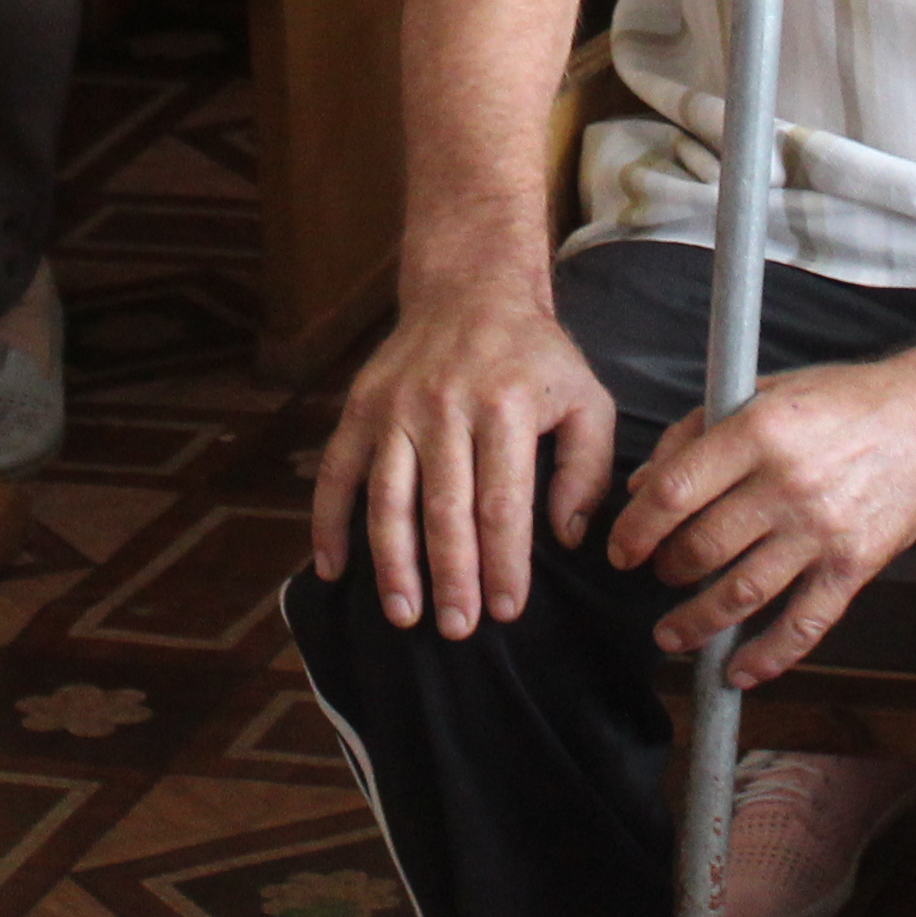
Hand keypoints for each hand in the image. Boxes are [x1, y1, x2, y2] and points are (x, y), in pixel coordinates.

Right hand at [309, 283, 620, 636]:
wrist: (470, 287)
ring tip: (403, 613)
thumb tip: (566, 535)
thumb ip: (587, 469)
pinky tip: (332, 570)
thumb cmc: (534, 356)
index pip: (503, 503)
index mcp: (505, 407)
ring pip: (388, 497)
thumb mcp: (586, 398)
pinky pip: (337, 470)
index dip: (503, 563)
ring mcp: (395, 407)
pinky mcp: (360, 406)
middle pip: (444, 508)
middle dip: (451, 575)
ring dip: (393, 561)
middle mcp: (445, 407)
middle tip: (456, 629)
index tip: (506, 611)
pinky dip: (328, 522)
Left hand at [608, 356, 915, 684]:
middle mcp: (787, 483)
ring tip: (671, 633)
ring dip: (696, 623)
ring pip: (740, 594)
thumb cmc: (843, 401)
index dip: (636, 528)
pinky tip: (738, 670)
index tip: (621, 548)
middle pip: (701, 547)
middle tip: (658, 573)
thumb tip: (641, 485)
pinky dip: (766, 657)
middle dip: (665, 571)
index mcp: (758, 431)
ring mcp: (822, 531)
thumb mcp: (764, 392)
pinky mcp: (854, 566)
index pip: (675, 491)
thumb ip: (696, 433)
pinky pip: (803, 625)